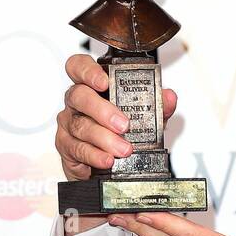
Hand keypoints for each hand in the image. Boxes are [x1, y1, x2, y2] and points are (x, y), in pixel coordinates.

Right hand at [56, 54, 177, 232]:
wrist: (108, 168)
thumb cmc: (120, 135)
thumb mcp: (143, 118)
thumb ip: (156, 106)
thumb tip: (169, 97)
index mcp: (92, 88)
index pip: (79, 67)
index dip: (88, 71)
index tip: (104, 81)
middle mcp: (77, 103)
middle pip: (79, 96)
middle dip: (102, 110)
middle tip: (123, 124)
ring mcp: (70, 124)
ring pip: (81, 125)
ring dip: (104, 138)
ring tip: (123, 149)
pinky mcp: (67, 147)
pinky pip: (78, 149)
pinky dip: (94, 155)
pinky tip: (107, 159)